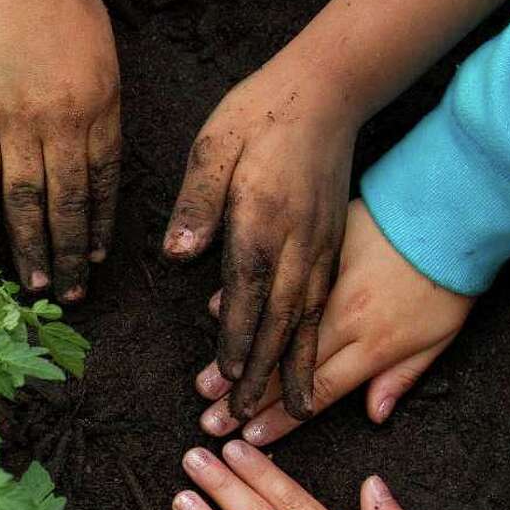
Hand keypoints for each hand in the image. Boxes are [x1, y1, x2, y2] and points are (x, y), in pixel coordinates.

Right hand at [0, 0, 120, 301]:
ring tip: (33, 283)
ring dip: (31, 248)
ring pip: (28, 202)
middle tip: (71, 293)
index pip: (104, 186)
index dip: (98, 226)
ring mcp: (17, 123)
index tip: (95, 258)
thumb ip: (100, 110)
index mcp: (102, 111)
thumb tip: (95, 156)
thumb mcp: (103, 57)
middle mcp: (64, 126)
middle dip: (71, 255)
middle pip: (69, 205)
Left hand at [163, 51, 356, 419]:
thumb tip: (177, 255)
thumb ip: (197, 203)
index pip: (246, 293)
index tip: (227, 382)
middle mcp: (297, 243)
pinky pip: (324, 303)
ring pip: (307, 319)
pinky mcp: (332, 244)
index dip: (236, 340)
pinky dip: (315, 340)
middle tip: (248, 420)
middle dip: (263, 373)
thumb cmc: (260, 114)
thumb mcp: (215, 145)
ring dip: (294, 367)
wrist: (327, 89)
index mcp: (261, 221)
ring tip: (291, 412)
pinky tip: (308, 363)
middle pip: (279, 320)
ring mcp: (321, 246)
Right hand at [197, 200, 473, 445]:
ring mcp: (327, 284)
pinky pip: (276, 280)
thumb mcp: (440, 338)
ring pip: (273, 329)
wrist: (452, 210)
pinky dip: (247, 297)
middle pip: (284, 366)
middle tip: (210, 420)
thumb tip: (374, 415)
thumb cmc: (451, 279)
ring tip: (203, 382)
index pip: (319, 390)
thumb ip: (402, 377)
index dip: (282, 417)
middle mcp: (343, 319)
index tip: (251, 434)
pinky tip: (217, 313)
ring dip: (236, 357)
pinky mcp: (320, 251)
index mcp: (374, 344)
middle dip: (245, 397)